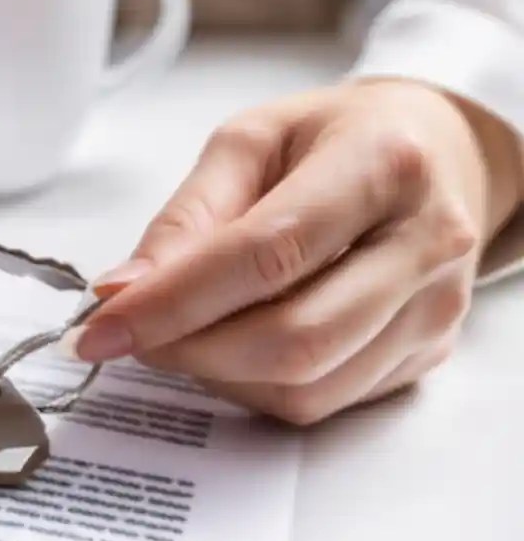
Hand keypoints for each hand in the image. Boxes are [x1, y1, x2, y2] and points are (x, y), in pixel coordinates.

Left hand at [65, 79, 522, 423]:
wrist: (439, 156)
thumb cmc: (335, 139)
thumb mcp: (250, 143)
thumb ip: (186, 217)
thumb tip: (122, 290)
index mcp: (382, 165)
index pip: (266, 255)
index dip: (173, 302)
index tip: (101, 326)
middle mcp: (425, 243)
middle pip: (291, 337)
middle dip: (188, 348)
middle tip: (129, 332)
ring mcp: (434, 309)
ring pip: (305, 385)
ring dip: (216, 374)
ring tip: (183, 330)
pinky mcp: (426, 355)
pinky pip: (322, 401)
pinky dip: (255, 386)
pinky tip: (236, 342)